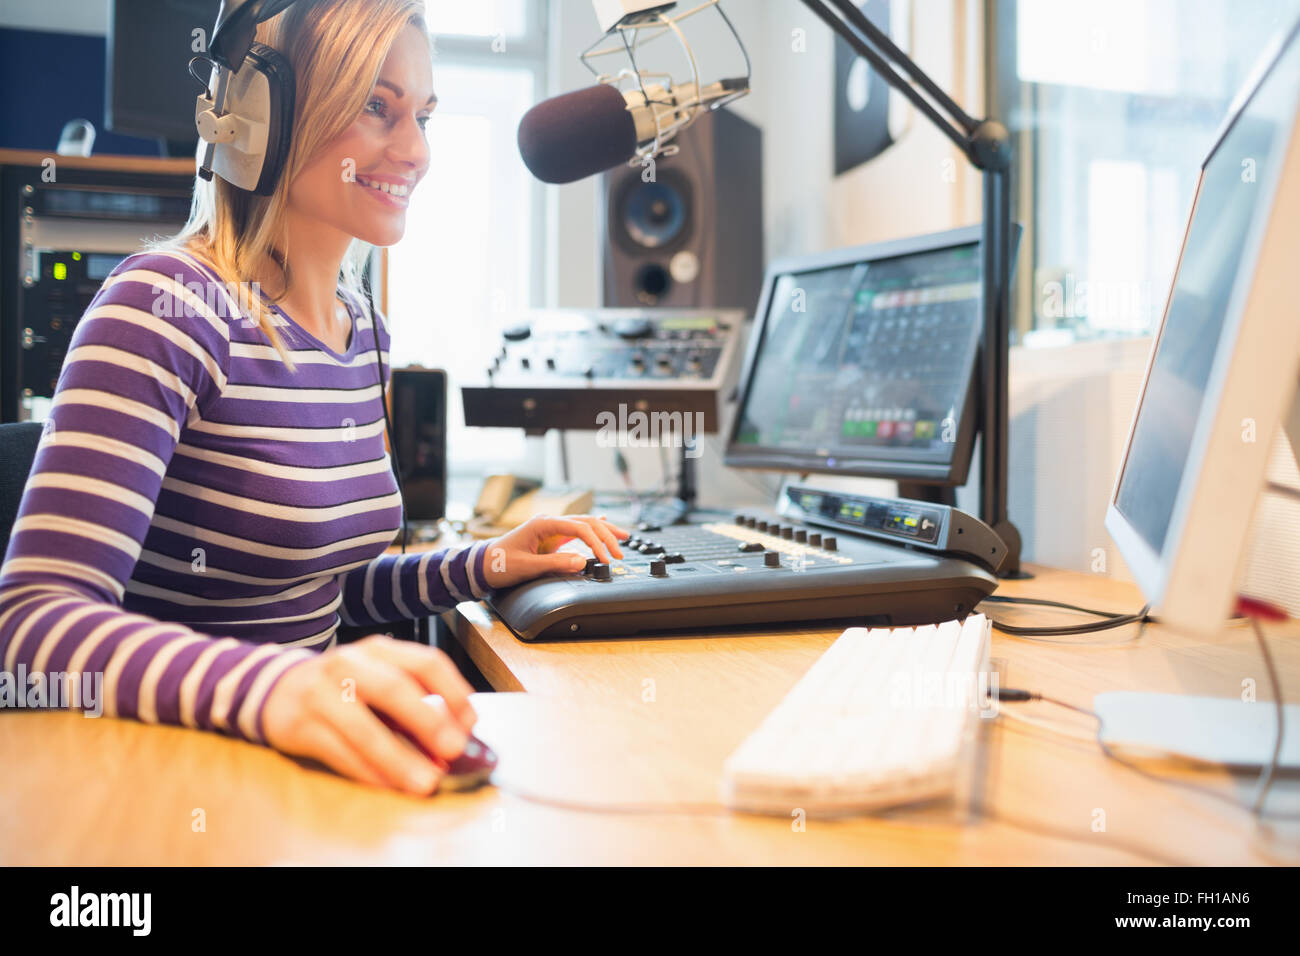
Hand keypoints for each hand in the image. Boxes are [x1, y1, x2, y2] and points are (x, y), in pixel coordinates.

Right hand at [262, 635, 475, 795]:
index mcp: (379, 650)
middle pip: (395, 689)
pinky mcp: (300, 725)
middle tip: (454, 750)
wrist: (273, 688)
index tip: (471, 722)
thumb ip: (411, 701)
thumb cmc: (342, 687)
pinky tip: (391, 786)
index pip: (424, 661)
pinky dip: (369, 772)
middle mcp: (349, 664)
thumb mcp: (375, 678)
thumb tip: (454, 738)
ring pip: (365, 729)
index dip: (453, 691)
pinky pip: (341, 753)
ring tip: (425, 782)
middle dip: (429, 722)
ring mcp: (321, 693)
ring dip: (400, 759)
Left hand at [482, 514, 628, 588]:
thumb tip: (582, 562)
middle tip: (620, 551)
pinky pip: (575, 530)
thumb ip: (555, 563)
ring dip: (603, 531)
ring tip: (622, 537)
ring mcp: (550, 529)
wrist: (482, 565)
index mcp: (543, 524)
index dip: (596, 542)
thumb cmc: (499, 564)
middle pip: (585, 522)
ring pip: (583, 524)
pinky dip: (591, 529)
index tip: (605, 558)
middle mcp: (549, 522)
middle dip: (606, 535)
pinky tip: (604, 521)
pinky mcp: (550, 538)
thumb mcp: (527, 566)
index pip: (579, 527)